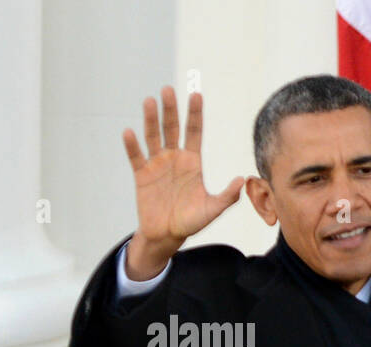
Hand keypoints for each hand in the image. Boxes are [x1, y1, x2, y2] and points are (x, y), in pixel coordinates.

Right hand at [122, 86, 243, 276]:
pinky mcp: (142, 174)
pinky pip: (136, 157)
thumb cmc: (191, 221)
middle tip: (168, 89)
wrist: (167, 234)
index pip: (194, 132)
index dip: (195, 114)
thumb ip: (227, 196)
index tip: (196, 94)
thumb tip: (241, 180)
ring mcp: (157, 164)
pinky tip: (129, 132)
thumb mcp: (212, 209)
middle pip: (172, 128)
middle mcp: (174, 158)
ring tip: (150, 101)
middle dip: (171, 110)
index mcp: (192, 162)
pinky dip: (132, 146)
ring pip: (153, 136)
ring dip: (151, 119)